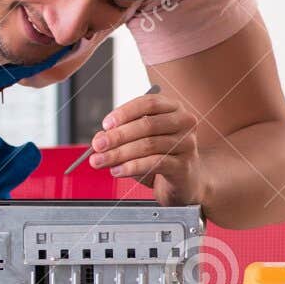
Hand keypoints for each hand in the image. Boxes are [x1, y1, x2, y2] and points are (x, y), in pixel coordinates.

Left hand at [87, 89, 205, 205]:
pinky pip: (154, 164)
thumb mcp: (139, 140)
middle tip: (98, 146)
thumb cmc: (160, 154)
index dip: (124, 113)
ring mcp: (187, 144)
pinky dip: (131, 167)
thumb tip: (99, 138)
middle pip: (147, 125)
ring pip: (148, 145)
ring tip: (101, 161)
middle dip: (118, 136)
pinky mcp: (184, 165)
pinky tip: (117, 170)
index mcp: (173, 108)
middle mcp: (184, 122)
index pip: (148, 103)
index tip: (106, 124)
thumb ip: (120, 135)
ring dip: (119, 154)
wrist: (185, 179)